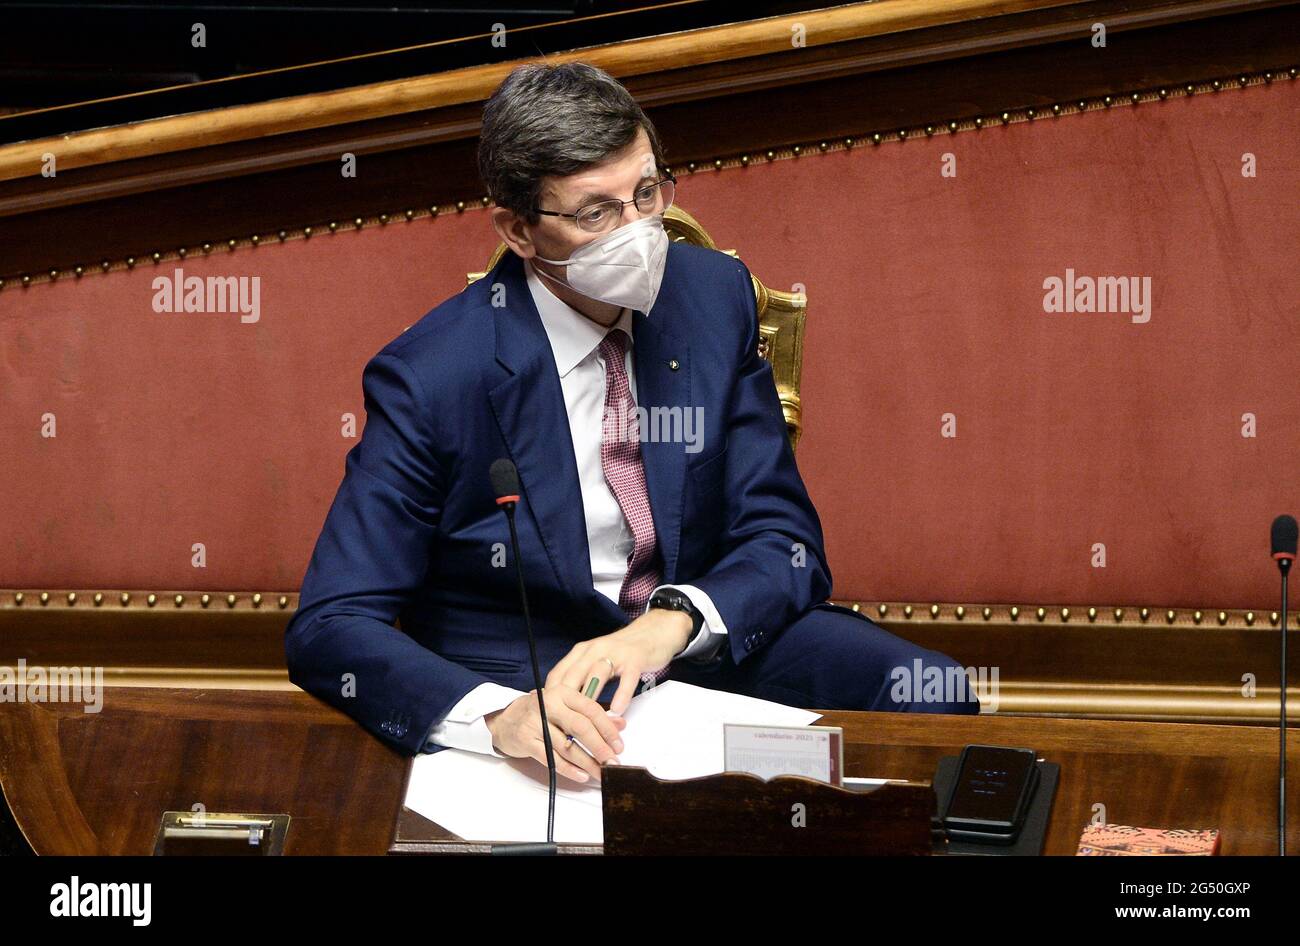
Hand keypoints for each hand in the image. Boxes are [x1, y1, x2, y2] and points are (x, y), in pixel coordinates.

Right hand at [484, 686, 626, 785]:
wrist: (504, 721)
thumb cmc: (540, 713)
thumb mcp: (566, 707)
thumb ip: (593, 714)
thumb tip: (621, 724)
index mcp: (562, 693)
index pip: (590, 709)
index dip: (607, 728)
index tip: (619, 745)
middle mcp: (548, 705)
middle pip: (580, 727)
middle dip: (600, 747)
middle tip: (613, 762)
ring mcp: (535, 723)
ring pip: (567, 746)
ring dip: (587, 762)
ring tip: (600, 772)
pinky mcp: (526, 740)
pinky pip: (552, 759)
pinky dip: (569, 769)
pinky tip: (582, 775)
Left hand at [546, 609, 693, 715]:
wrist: (653, 632)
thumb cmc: (621, 652)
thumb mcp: (596, 661)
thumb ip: (581, 678)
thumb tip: (561, 703)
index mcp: (581, 652)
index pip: (558, 675)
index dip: (549, 697)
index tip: (546, 717)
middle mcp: (594, 650)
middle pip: (573, 677)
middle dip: (565, 702)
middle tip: (561, 727)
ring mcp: (615, 653)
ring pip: (597, 677)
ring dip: (591, 701)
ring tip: (586, 724)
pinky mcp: (635, 659)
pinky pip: (626, 679)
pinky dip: (621, 695)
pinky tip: (617, 711)